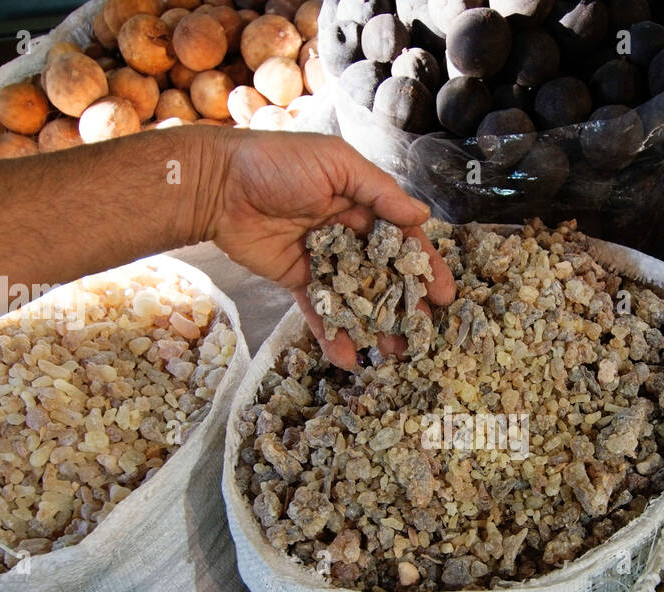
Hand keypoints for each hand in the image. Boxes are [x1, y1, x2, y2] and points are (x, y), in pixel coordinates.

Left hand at [202, 130, 455, 368]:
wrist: (219, 184)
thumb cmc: (277, 162)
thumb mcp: (336, 163)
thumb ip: (379, 191)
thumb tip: (421, 214)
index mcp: (362, 202)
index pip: (403, 238)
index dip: (424, 265)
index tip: (444, 294)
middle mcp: (348, 232)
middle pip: (384, 273)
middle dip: (405, 304)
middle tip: (423, 333)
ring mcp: (324, 258)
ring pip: (356, 297)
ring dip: (375, 325)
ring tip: (392, 353)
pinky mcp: (298, 279)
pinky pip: (320, 310)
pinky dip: (333, 333)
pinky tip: (349, 357)